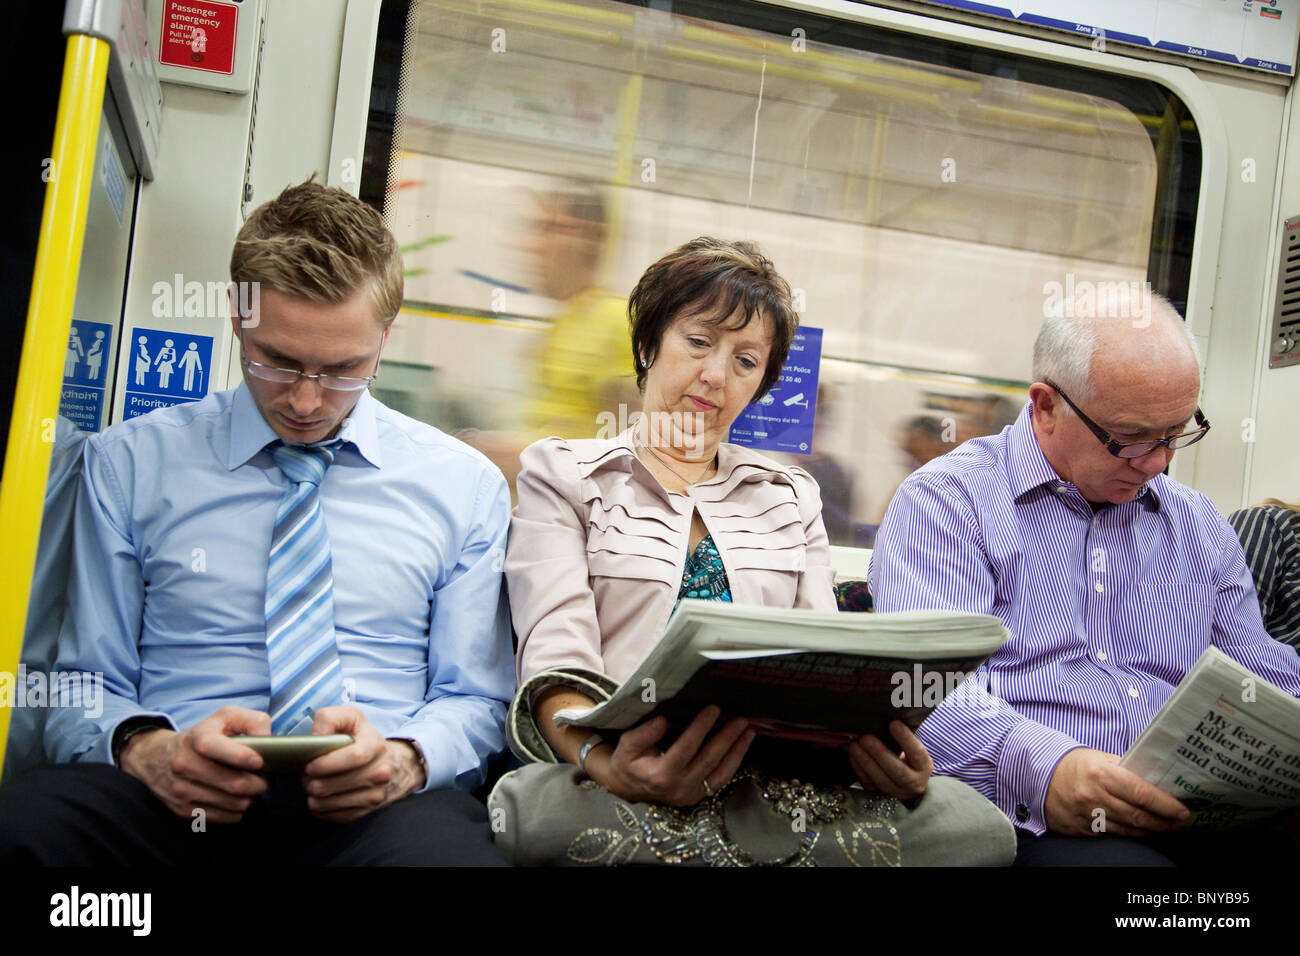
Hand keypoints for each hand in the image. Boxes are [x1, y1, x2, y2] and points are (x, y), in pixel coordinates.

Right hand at [119, 705, 269, 824]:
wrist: (157, 757)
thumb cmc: (203, 735)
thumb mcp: (227, 717)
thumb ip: (253, 722)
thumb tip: (268, 741)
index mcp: (197, 738)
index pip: (218, 748)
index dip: (243, 757)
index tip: (259, 762)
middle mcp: (185, 764)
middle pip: (234, 784)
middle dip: (257, 783)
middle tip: (263, 779)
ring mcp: (182, 789)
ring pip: (233, 803)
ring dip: (249, 798)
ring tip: (250, 788)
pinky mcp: (183, 810)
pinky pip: (224, 817)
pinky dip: (237, 810)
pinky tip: (235, 798)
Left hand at [301, 706, 424, 822]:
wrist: (392, 762)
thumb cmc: (362, 738)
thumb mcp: (350, 717)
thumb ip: (328, 719)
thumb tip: (314, 739)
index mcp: (375, 745)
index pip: (354, 757)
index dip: (327, 763)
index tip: (310, 766)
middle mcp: (381, 772)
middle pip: (336, 784)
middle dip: (312, 782)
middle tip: (305, 776)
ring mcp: (376, 794)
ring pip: (331, 803)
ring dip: (314, 797)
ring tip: (312, 786)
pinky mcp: (368, 811)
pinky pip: (335, 816)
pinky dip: (322, 809)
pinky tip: (321, 798)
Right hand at [587, 705, 754, 806]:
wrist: (629, 787)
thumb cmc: (628, 762)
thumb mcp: (626, 746)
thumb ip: (642, 734)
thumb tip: (662, 720)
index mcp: (660, 775)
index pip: (685, 748)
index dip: (701, 728)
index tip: (713, 709)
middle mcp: (679, 787)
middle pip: (708, 759)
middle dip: (726, 737)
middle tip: (739, 718)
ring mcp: (691, 794)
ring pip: (721, 772)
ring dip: (737, 750)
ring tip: (748, 730)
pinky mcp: (699, 795)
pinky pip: (722, 779)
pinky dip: (735, 762)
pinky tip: (743, 745)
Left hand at [848, 721, 931, 801]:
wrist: (908, 785)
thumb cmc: (909, 759)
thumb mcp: (914, 749)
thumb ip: (904, 738)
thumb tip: (888, 716)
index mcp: (923, 766)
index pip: (917, 753)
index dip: (906, 739)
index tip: (893, 723)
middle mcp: (913, 782)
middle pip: (897, 771)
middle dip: (879, 753)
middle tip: (866, 737)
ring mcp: (896, 792)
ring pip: (881, 780)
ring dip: (865, 761)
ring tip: (855, 745)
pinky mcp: (881, 795)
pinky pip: (868, 784)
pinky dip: (859, 769)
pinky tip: (853, 755)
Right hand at [1044, 748, 1189, 835]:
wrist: (1038, 776)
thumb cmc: (1074, 764)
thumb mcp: (1099, 757)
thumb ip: (1126, 768)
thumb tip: (1154, 779)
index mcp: (1101, 774)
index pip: (1142, 793)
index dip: (1166, 805)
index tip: (1182, 811)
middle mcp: (1094, 796)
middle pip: (1138, 816)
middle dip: (1164, 822)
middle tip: (1178, 822)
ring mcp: (1086, 815)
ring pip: (1127, 830)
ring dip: (1149, 830)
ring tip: (1164, 827)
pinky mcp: (1080, 829)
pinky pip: (1111, 835)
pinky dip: (1128, 834)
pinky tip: (1138, 830)